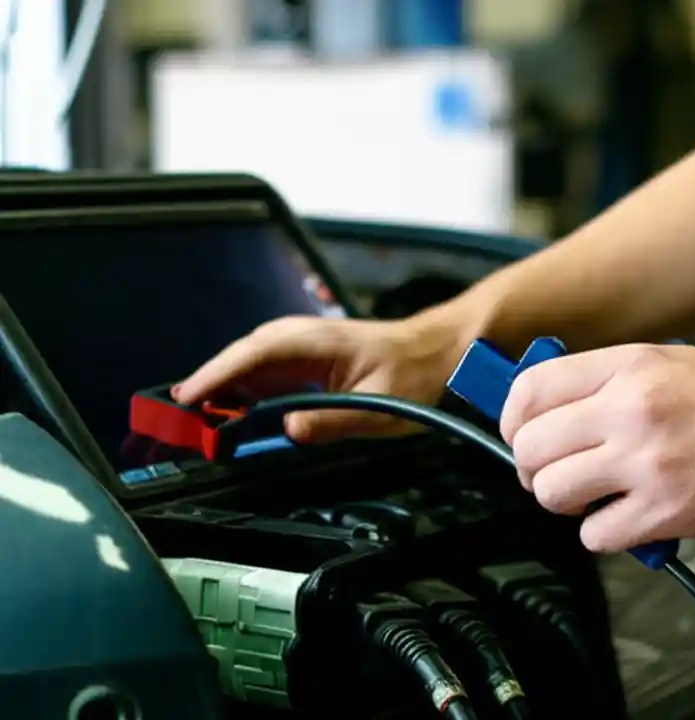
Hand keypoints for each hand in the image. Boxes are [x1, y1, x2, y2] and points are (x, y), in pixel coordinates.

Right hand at [172, 312, 469, 442]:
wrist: (442, 351)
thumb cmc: (417, 372)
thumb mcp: (382, 407)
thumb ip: (334, 420)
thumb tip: (289, 429)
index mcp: (317, 342)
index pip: (254, 353)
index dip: (217, 375)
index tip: (188, 397)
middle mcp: (305, 338)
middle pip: (243, 356)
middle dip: (210, 383)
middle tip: (178, 416)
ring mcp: (307, 347)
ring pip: (252, 364)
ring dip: (226, 388)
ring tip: (198, 420)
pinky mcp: (311, 361)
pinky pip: (268, 373)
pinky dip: (247, 391)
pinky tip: (236, 413)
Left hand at [501, 343, 694, 553]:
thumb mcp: (675, 363)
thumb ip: (613, 381)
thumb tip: (551, 408)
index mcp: (630, 365)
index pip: (530, 389)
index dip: (513, 419)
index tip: (521, 435)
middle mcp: (631, 408)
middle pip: (530, 446)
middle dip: (533, 468)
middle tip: (558, 474)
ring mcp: (647, 461)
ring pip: (552, 492)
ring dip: (566, 502)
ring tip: (597, 496)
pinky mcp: (667, 511)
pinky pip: (594, 534)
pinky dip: (606, 532)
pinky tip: (633, 517)